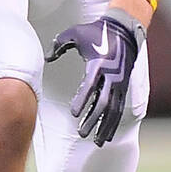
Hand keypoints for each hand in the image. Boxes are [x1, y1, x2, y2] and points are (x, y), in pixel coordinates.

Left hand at [45, 10, 144, 146]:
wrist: (123, 29)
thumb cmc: (95, 31)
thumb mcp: (74, 33)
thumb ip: (58, 44)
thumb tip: (46, 58)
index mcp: (98, 63)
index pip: (90, 85)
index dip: (83, 100)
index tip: (74, 113)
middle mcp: (112, 76)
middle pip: (103, 102)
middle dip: (93, 119)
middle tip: (81, 132)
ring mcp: (119, 83)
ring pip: (113, 110)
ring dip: (105, 126)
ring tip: (96, 142)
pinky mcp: (123, 87)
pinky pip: (119, 109)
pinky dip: (113, 123)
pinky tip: (107, 136)